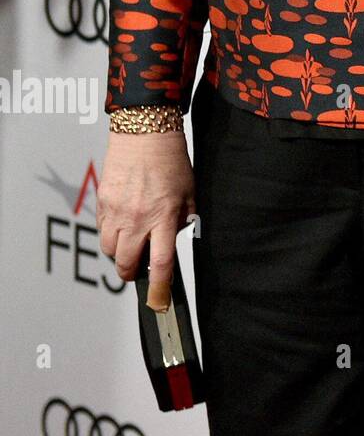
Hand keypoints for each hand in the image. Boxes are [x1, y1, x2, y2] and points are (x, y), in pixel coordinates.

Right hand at [97, 129, 195, 311]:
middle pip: (126, 264)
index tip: (159, 301)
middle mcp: (137, 218)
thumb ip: (184, 218)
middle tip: (139, 270)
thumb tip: (175, 236)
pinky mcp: (102, 204)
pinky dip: (110, 235)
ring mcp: (116, 212)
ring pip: (108, 251)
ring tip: (131, 244)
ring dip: (119, 254)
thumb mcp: (189, 191)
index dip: (159, 286)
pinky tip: (122, 224)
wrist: (144, 134)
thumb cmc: (170, 160)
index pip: (160, 262)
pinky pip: (101, 230)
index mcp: (163, 216)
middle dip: (132, 274)